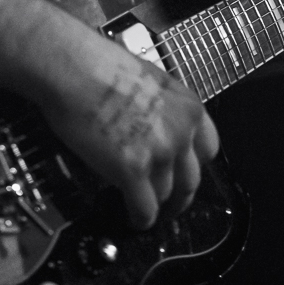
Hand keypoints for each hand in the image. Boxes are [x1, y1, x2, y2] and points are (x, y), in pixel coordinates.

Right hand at [38, 30, 219, 229]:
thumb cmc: (100, 65)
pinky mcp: (133, 171)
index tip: (182, 174)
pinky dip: (139, 219)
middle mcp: (181, 131)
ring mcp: (160, 152)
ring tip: (143, 211)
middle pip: (191, 180)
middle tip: (168, 205)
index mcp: (188, 106)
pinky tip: (132, 220)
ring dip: (155, 207)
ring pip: (166, 196)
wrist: (75, 67)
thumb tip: (154, 128)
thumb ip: (162, 110)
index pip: (208, 149)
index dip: (192, 166)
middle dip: (179, 197)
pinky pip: (145, 209)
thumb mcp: (149, 81)